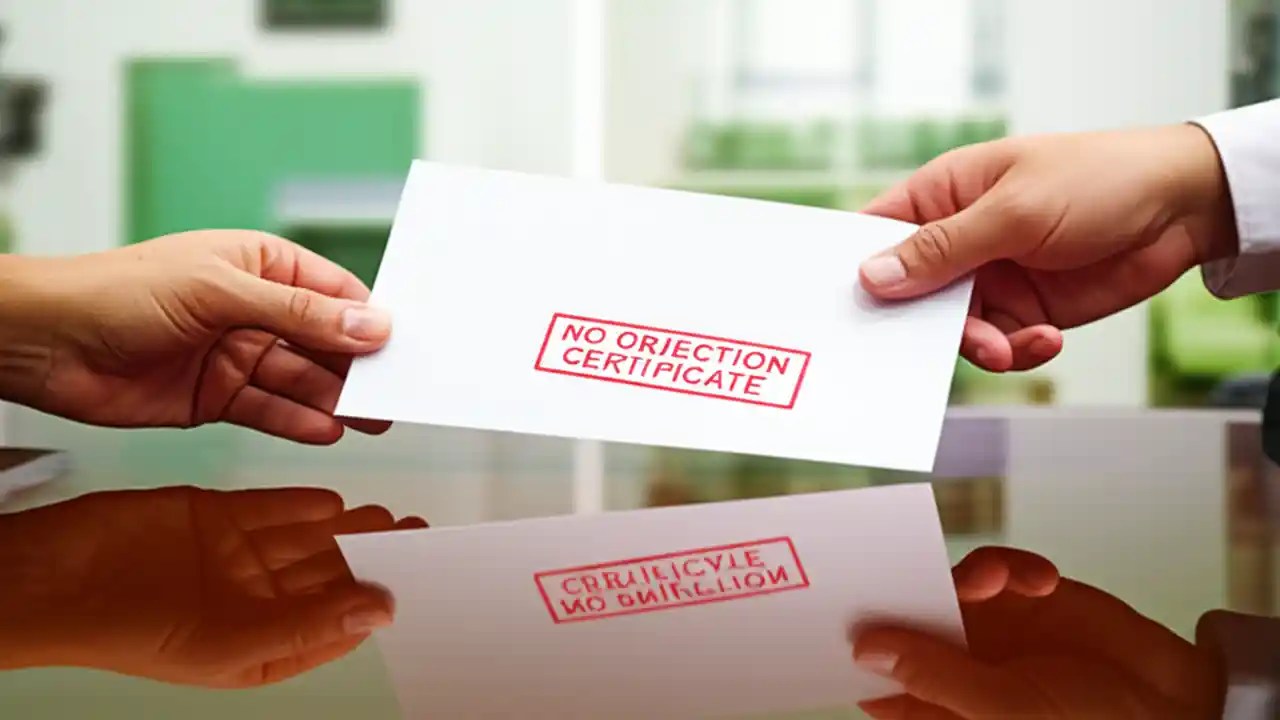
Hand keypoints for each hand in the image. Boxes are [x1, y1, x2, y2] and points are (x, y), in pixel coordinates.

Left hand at [0, 230, 391, 442]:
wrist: (44, 344)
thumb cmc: (117, 291)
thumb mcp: (221, 291)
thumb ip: (299, 314)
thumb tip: (367, 326)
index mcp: (260, 266)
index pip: (333, 293)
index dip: (369, 320)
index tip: (404, 346)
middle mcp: (253, 311)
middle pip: (324, 342)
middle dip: (358, 367)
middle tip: (397, 392)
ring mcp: (236, 356)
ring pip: (301, 381)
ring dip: (335, 399)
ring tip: (371, 417)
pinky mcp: (216, 398)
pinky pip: (270, 411)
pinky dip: (298, 423)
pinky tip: (326, 430)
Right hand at [0, 486, 425, 687]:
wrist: (59, 578)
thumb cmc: (128, 630)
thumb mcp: (232, 642)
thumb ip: (311, 624)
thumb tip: (380, 611)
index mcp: (261, 646)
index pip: (335, 627)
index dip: (376, 606)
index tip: (423, 587)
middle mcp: (254, 601)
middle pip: (329, 577)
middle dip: (374, 560)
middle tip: (422, 541)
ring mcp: (236, 557)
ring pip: (309, 540)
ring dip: (351, 530)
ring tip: (396, 520)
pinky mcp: (219, 516)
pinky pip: (276, 508)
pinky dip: (307, 504)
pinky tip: (340, 502)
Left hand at [852, 547, 1223, 718]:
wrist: (1173, 702)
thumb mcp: (1001, 709)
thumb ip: (933, 673)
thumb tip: (865, 646)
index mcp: (934, 703)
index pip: (871, 672)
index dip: (846, 642)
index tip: (817, 607)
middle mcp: (952, 661)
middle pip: (898, 613)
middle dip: (892, 583)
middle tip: (880, 552)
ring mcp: (986, 626)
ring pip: (942, 580)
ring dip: (966, 571)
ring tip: (997, 579)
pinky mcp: (1021, 596)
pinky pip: (995, 564)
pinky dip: (1014, 564)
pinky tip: (1044, 580)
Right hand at [858, 125, 1236, 372]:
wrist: (1182, 208)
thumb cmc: (1097, 179)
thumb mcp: (1012, 211)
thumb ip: (941, 249)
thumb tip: (871, 277)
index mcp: (943, 195)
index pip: (878, 232)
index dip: (857, 267)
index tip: (845, 308)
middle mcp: (959, 239)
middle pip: (909, 292)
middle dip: (919, 324)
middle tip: (930, 345)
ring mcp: (991, 277)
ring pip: (952, 329)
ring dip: (976, 344)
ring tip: (1006, 346)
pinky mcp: (1025, 309)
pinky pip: (999, 344)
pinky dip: (1016, 351)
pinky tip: (1045, 339)